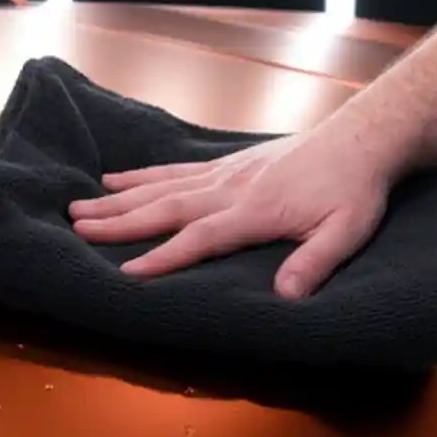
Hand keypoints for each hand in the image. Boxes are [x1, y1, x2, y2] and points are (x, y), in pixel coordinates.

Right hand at [68, 133, 394, 298]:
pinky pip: (173, 171)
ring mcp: (222, 174)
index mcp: (254, 211)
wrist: (360, 140)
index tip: (127, 271)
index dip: (164, 256)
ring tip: (78, 207)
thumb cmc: (354, 191)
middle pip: (165, 207)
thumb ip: (316, 262)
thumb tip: (287, 297)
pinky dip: (141, 176)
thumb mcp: (347, 232)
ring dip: (117, 199)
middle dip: (119, 221)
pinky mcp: (224, 166)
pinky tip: (113, 179)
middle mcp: (228, 189)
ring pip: (160, 188)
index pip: (201, 237)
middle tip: (77, 228)